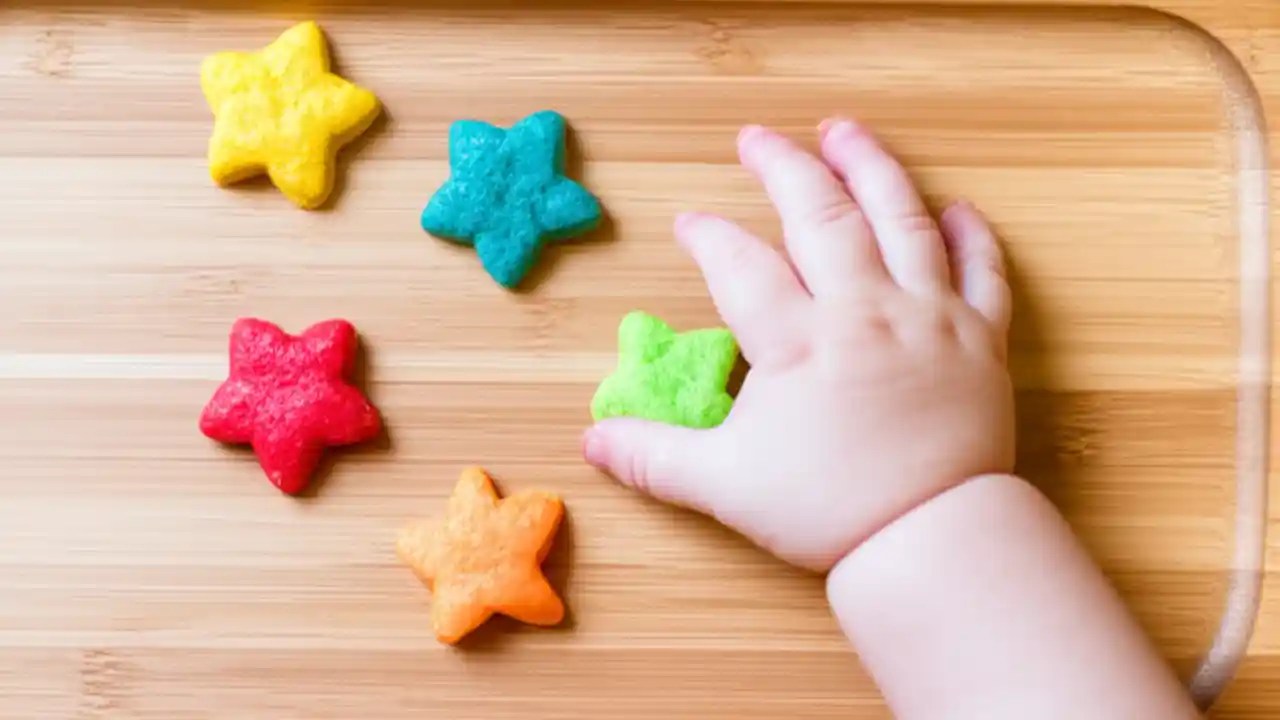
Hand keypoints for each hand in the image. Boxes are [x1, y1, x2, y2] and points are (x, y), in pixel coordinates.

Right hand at [582, 119, 1014, 570]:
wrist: (933, 539)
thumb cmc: (827, 511)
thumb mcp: (724, 484)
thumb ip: (654, 456)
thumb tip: (589, 440)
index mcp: (799, 340)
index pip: (742, 265)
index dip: (709, 237)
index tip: (690, 222)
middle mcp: (864, 310)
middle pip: (821, 216)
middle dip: (784, 168)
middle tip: (758, 137)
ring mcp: (929, 317)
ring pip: (901, 220)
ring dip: (870, 168)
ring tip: (845, 131)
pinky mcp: (981, 340)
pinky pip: (981, 272)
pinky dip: (969, 236)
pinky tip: (953, 208)